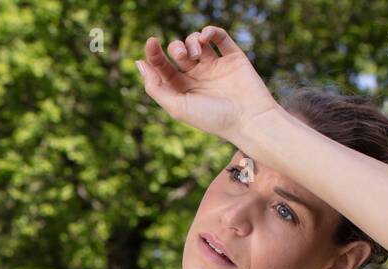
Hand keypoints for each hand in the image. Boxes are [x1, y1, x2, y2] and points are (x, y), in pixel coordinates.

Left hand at [135, 25, 278, 142]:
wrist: (248, 119)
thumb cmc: (212, 118)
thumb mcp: (177, 107)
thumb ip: (156, 87)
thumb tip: (139, 63)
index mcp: (181, 89)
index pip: (162, 67)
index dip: (154, 54)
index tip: (151, 42)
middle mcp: (196, 76)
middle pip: (177, 52)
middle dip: (176, 48)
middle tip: (182, 57)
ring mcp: (215, 65)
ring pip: (195, 42)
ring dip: (191, 42)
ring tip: (196, 54)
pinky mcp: (232, 57)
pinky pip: (219, 36)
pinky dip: (211, 31)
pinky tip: (205, 36)